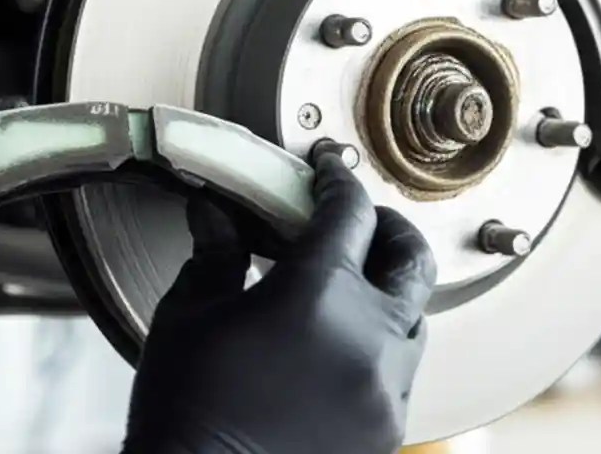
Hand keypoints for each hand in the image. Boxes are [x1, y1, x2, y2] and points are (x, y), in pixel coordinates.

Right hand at [123, 152, 437, 453]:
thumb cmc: (186, 410)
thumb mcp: (189, 317)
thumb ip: (215, 256)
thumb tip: (215, 214)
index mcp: (317, 295)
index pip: (349, 213)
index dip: (337, 182)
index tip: (327, 171)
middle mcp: (367, 336)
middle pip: (411, 259)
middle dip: (388, 229)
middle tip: (361, 222)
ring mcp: (385, 388)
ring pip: (414, 320)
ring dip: (389, 294)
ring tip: (352, 291)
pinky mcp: (386, 429)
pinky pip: (401, 374)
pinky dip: (381, 350)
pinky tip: (343, 351)